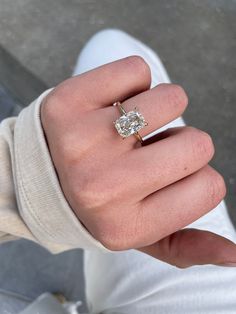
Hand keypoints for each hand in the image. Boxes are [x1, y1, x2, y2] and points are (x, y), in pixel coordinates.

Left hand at [41, 56, 235, 267]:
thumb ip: (185, 246)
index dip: (195, 175)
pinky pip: (137, 71)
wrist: (38, 176)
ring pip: (171, 99)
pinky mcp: (69, 102)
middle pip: (197, 144)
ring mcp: (83, 142)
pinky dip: (133, 83)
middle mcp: (103, 188)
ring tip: (129, 127)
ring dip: (159, 109)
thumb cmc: (97, 204)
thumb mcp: (136, 234)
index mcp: (126, 225)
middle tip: (147, 150)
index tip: (166, 175)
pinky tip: (111, 106)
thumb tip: (235, 255)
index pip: (210, 187)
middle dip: (179, 142)